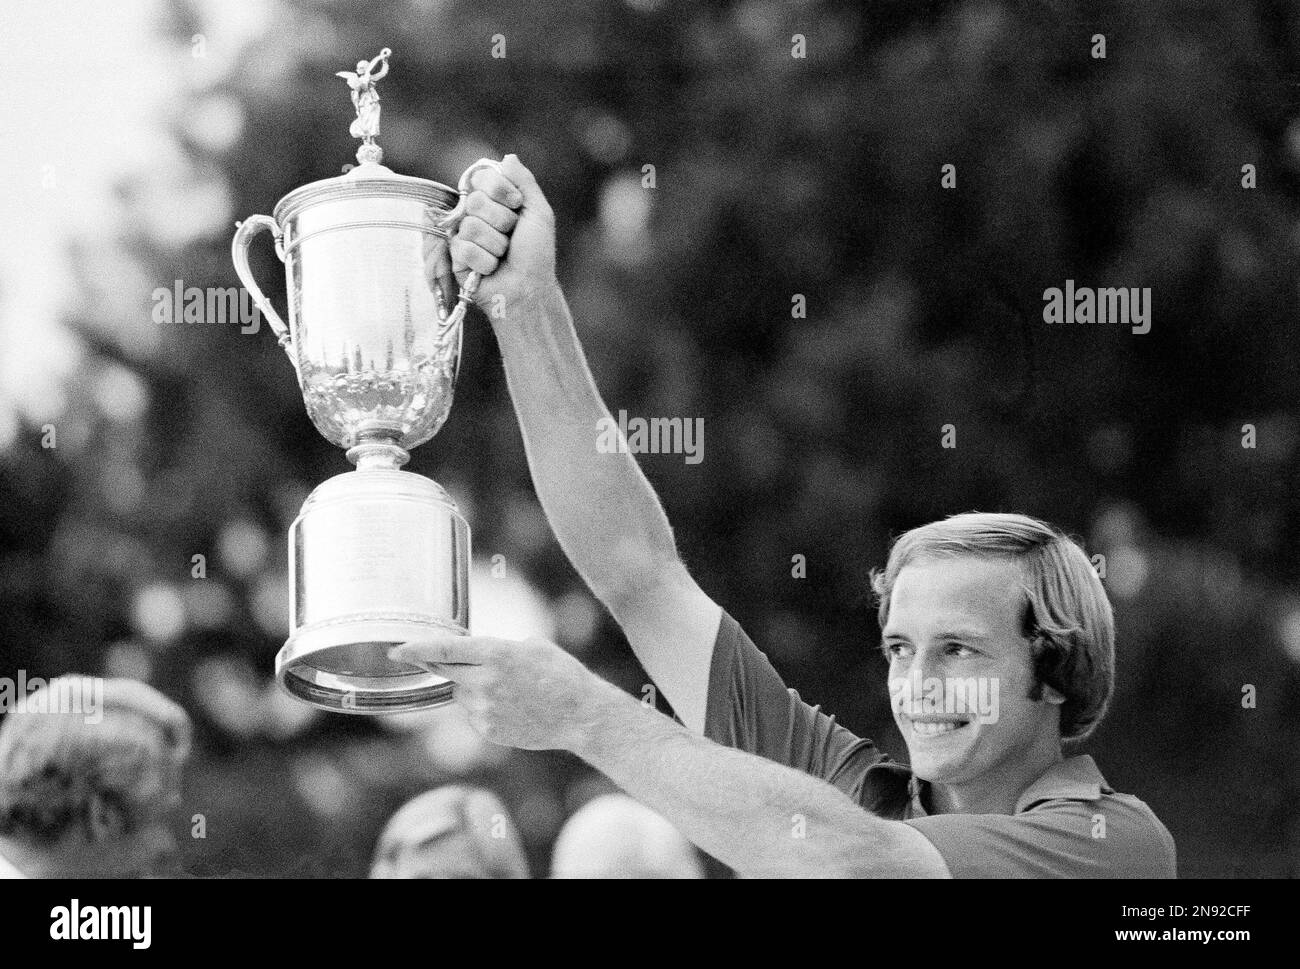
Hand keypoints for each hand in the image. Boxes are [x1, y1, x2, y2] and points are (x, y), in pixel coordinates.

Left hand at [389, 634, 599, 750]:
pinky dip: (485, 707)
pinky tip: (513, 707)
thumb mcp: (533, 646)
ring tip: (507, 688)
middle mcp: (484, 682)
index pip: (444, 649)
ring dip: (471, 687)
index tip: (396, 650)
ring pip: (460, 694)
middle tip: (430, 660)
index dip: (417, 649)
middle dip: (438, 664)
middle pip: (446, 671)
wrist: (581, 715)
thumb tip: (476, 653)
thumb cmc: (562, 674)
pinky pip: (474, 714)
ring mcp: (484, 710)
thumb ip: (498, 648)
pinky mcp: (488, 731)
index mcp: (495, 654)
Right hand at [428, 154, 557, 318]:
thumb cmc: (536, 254)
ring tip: (503, 256)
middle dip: (501, 221)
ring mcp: (463, 235)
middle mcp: (475, 215)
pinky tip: (491, 269)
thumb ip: (524, 182)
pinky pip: (464, 248)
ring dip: (496, 244)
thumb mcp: (538, 213)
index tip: (516, 205)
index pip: (481, 177)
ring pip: (471, 227)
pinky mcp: (456, 257)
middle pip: (475, 201)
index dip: (499, 190)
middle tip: (512, 235)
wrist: (528, 288)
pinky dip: (485, 261)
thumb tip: (508, 157)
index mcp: (493, 200)